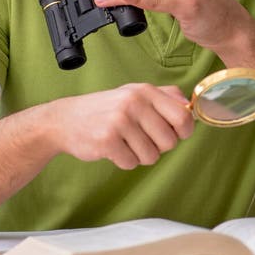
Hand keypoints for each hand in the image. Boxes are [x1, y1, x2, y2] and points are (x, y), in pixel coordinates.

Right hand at [52, 83, 193, 169]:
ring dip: (140, 155)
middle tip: (141, 138)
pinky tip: (113, 148)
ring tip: (125, 143)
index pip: (183, 117)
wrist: (65, 119)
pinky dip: (124, 161)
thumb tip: (189, 105)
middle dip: (158, 147)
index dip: (183, 131)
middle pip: (169, 142)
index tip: (172, 133)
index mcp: (145, 91)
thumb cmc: (105, 108)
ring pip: (151, 156)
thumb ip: (164, 96)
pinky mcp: (107, 140)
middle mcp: (134, 103)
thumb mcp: (133, 93)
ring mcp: (120, 121)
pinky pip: (131, 163)